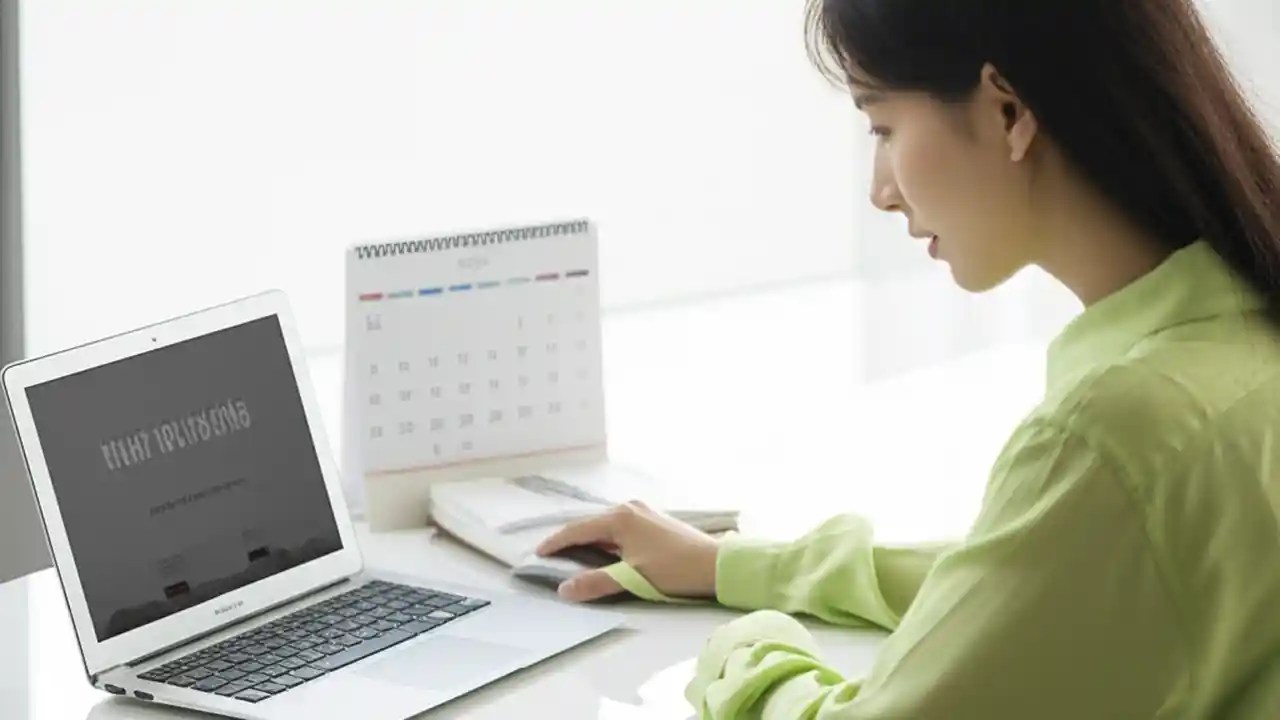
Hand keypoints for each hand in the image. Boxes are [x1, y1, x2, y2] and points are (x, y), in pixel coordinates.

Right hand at [535, 500, 720, 602]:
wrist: (715, 564)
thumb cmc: (673, 569)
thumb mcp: (632, 578)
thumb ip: (595, 583)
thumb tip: (564, 590)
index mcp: (619, 518)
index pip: (578, 530)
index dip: (556, 543)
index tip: (537, 554)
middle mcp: (628, 508)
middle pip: (590, 525)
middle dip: (570, 540)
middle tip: (551, 556)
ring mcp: (642, 511)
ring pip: (605, 525)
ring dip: (589, 540)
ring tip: (572, 555)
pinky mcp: (653, 519)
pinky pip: (619, 526)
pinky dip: (605, 538)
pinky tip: (603, 550)